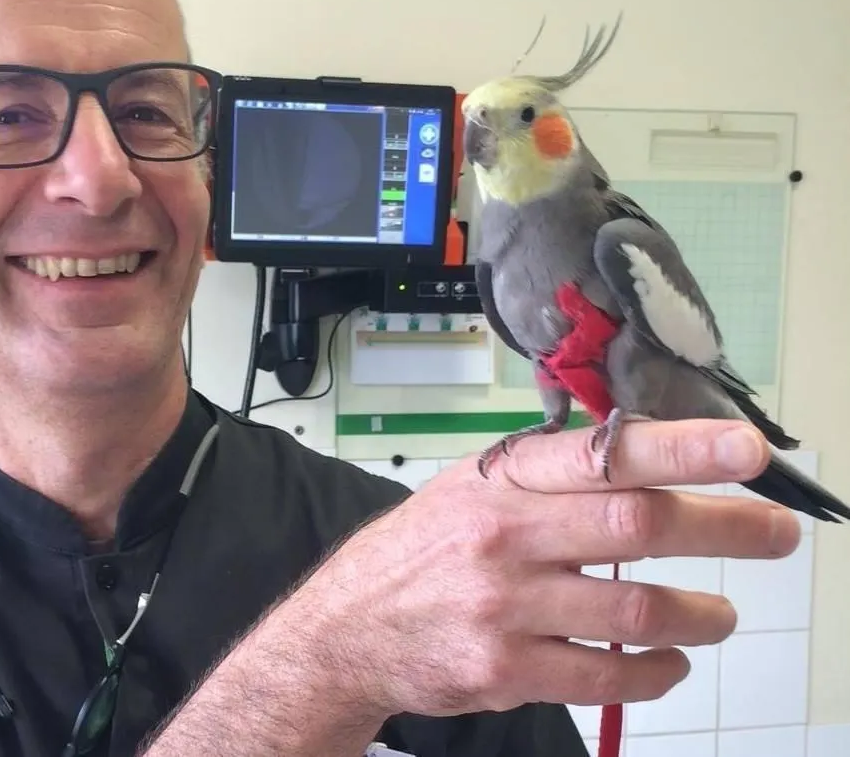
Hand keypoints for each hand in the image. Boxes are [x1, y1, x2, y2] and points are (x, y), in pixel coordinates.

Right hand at [288, 418, 800, 721]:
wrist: (348, 628)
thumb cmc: (420, 549)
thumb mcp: (469, 489)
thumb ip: (545, 476)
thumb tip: (642, 460)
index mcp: (500, 480)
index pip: (602, 453)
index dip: (680, 448)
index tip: (744, 449)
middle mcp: (505, 536)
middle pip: (636, 524)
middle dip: (721, 527)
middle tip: (776, 533)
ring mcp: (506, 607)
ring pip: (634, 609)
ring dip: (698, 613)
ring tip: (724, 613)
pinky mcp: (506, 671)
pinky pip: (605, 676)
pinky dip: (656, 672)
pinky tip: (672, 663)